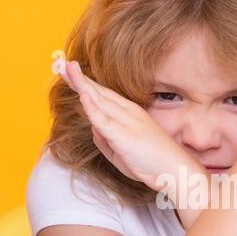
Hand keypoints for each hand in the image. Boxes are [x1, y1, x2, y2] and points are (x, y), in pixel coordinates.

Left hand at [60, 60, 201, 192]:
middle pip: (99, 92)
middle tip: (63, 65)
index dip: (86, 84)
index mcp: (129, 114)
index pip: (103, 95)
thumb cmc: (151, 163)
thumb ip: (106, 140)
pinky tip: (82, 93)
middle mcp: (127, 113)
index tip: (72, 74)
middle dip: (79, 78)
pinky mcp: (123, 133)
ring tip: (67, 69)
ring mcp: (125, 121)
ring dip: (81, 83)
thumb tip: (93, 130)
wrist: (172, 170)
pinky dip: (91, 106)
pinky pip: (103, 118)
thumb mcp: (121, 152)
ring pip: (99, 99)